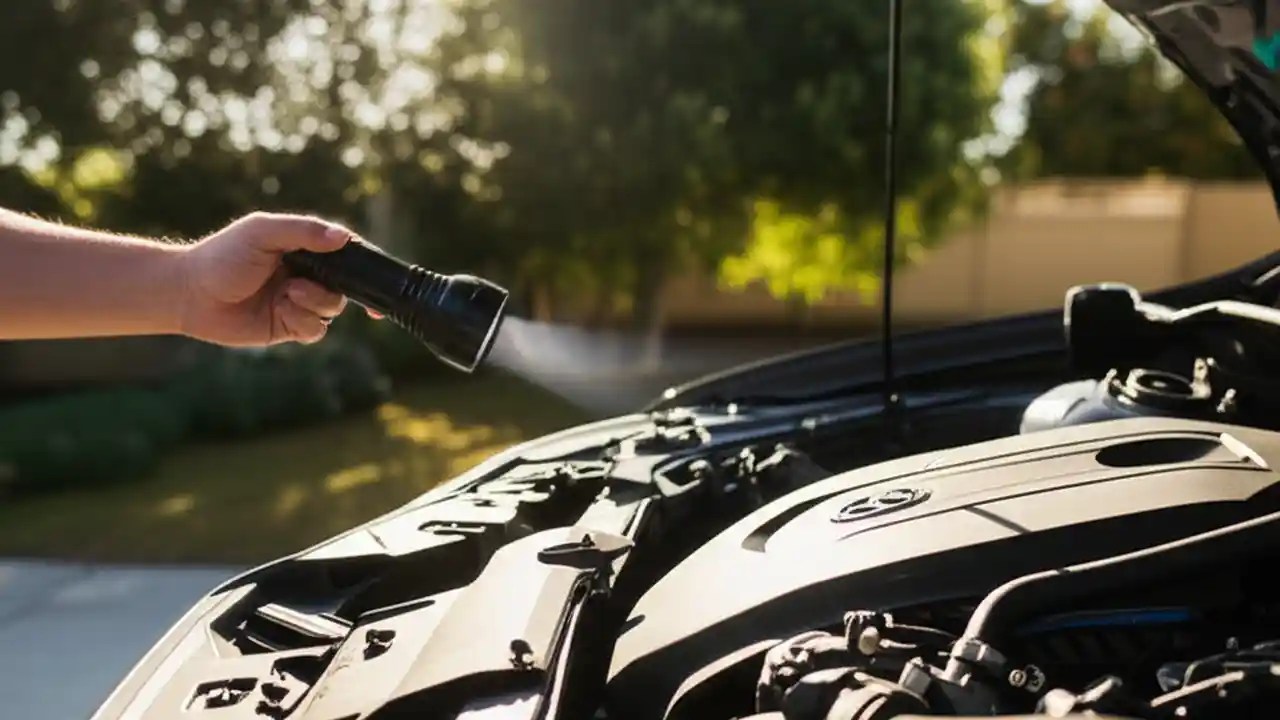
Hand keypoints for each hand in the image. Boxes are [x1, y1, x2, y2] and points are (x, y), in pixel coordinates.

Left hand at [178, 211, 368, 346]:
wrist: (189, 293)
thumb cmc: (222, 256)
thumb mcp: (263, 233)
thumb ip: (304, 232)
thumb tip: (344, 237)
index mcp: (304, 248)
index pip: (345, 254)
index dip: (365, 266)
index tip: (378, 277)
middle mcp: (306, 274)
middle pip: (346, 285)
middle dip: (334, 288)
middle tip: (303, 285)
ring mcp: (298, 301)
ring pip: (332, 308)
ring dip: (315, 302)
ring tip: (288, 295)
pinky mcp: (288, 326)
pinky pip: (315, 329)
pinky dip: (305, 321)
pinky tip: (282, 310)